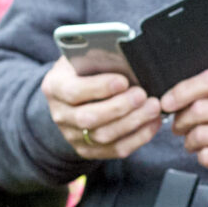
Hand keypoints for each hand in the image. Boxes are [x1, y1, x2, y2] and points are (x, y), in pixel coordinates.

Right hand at [41, 59, 160, 164]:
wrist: (73, 94)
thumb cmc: (84, 69)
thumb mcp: (83, 57)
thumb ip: (98, 58)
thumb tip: (123, 59)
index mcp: (54, 87)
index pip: (74, 92)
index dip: (99, 88)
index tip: (123, 81)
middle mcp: (60, 114)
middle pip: (88, 118)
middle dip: (120, 107)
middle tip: (143, 95)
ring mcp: (72, 135)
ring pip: (104, 136)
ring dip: (133, 122)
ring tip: (153, 108)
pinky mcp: (88, 149)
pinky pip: (115, 149)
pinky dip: (138, 137)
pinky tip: (152, 123)